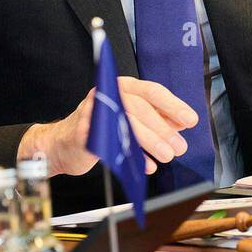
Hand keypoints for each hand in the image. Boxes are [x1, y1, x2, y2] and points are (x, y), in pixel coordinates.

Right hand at [17, 78, 200, 176]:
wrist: (61, 145)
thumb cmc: (100, 128)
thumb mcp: (130, 118)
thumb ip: (155, 118)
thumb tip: (182, 123)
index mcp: (121, 86)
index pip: (151, 91)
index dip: (173, 106)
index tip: (190, 120)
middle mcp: (107, 94)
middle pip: (140, 108)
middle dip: (163, 129)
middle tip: (179, 146)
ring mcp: (93, 113)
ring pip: (127, 124)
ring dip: (151, 142)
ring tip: (167, 155)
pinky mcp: (83, 134)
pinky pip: (112, 144)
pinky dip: (132, 156)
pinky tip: (146, 165)